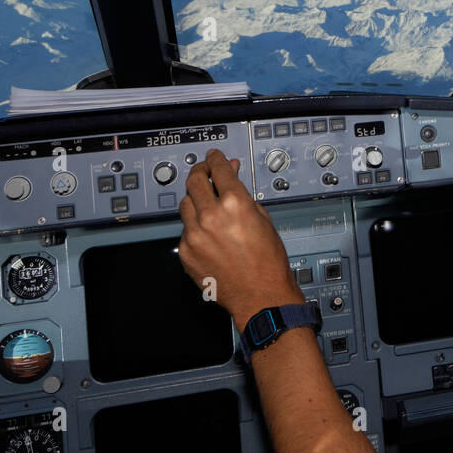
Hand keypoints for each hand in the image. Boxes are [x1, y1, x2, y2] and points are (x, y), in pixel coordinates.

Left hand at [177, 149, 301, 326]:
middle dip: (200, 172)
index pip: (218, 169)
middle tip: (204, 171)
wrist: (260, 295)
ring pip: (185, 204)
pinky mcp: (186, 252)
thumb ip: (243, 194)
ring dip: (195, 199)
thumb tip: (232, 178)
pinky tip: (208, 234)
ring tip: (206, 204)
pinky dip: (194, 227)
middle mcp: (211, 216)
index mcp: (235, 203)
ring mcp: (194, 235)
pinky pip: (185, 230)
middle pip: (194, 181)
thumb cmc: (268, 262)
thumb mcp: (263, 219)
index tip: (214, 157)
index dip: (216, 159)